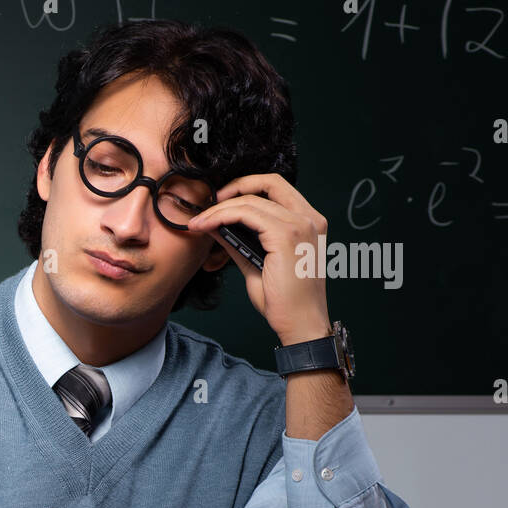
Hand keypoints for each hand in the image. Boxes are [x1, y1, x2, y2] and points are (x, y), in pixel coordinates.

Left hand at [185, 173, 332, 345]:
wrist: (300, 324)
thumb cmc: (283, 301)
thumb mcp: (256, 263)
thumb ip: (238, 242)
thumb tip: (214, 225)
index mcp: (308, 222)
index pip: (277, 188)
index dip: (246, 187)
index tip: (220, 201)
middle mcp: (309, 218)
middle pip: (268, 183)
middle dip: (232, 188)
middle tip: (207, 205)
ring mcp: (300, 224)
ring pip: (251, 200)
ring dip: (219, 208)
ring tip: (198, 223)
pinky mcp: (286, 235)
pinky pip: (247, 214)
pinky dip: (222, 216)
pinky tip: (206, 226)